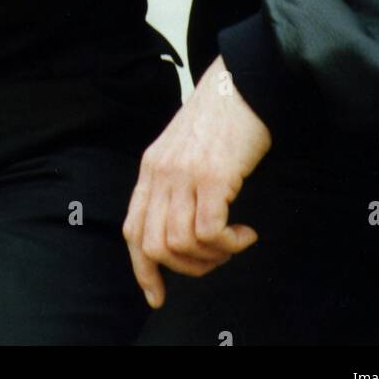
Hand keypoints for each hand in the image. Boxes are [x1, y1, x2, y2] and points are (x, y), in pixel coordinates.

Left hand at [123, 55, 271, 307]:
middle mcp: (161, 173)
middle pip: (154, 245)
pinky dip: (229, 243)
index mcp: (150, 169)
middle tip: (216, 257)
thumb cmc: (220, 120)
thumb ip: (174, 183)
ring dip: (211, 257)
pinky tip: (246, 234)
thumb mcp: (183, 150)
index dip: (142, 270)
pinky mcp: (214, 176)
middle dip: (186, 268)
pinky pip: (209, 230)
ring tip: (234, 243)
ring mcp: (185, 174)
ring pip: (180, 243)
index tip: (157, 295)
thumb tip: (179, 233)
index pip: (133, 231)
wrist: (241, 83)